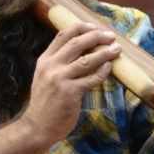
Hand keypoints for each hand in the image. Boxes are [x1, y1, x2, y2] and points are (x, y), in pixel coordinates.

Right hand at [22, 24, 120, 145]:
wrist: (37, 126)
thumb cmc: (46, 103)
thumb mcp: (45, 78)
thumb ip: (58, 65)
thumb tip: (82, 52)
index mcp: (44, 60)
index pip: (63, 35)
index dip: (80, 28)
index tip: (94, 26)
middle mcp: (51, 66)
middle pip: (77, 43)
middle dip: (96, 37)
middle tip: (111, 36)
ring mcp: (60, 79)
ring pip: (87, 60)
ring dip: (105, 53)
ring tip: (116, 49)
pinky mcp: (70, 92)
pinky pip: (91, 79)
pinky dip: (102, 72)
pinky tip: (110, 67)